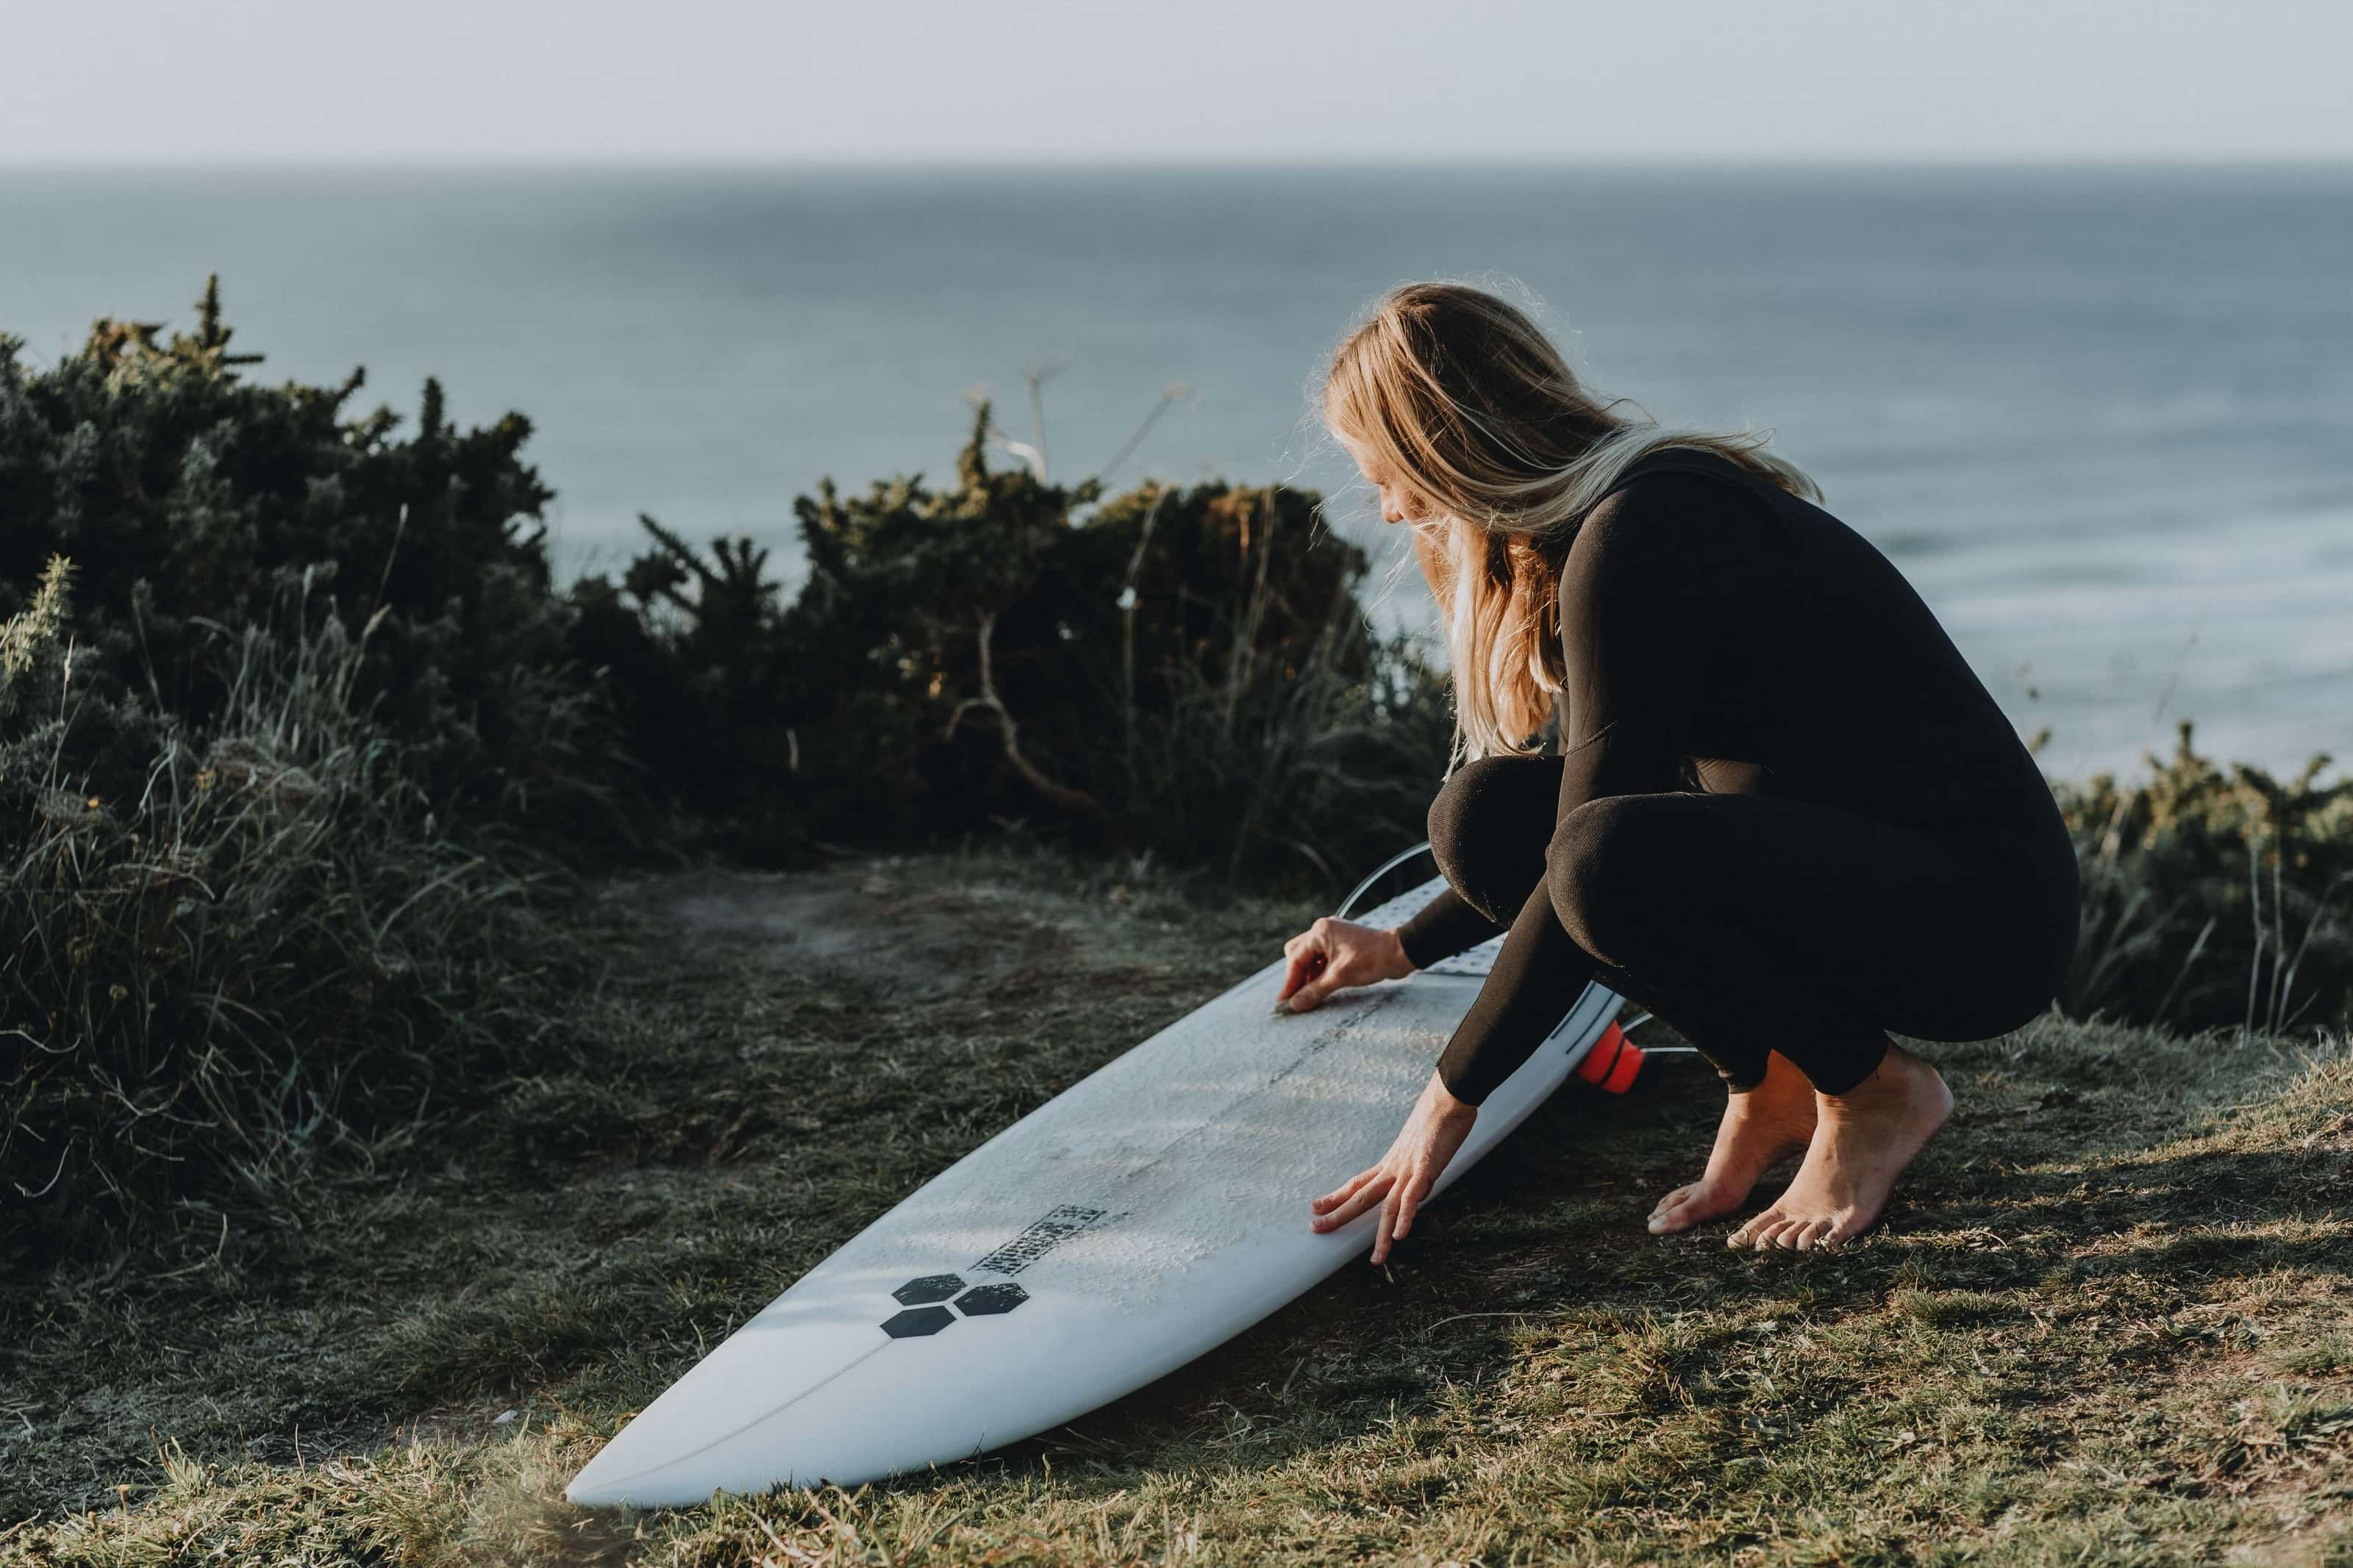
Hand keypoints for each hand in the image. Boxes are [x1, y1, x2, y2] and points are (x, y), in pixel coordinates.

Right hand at [1276, 917, 1413, 1013]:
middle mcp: (1324, 930)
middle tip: (1298, 996)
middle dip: (1297, 976)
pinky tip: (1323, 986)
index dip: (1290, 982)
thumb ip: (1314, 991)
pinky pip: (1323, 958)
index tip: (1284, 1001)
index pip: (1296, 959)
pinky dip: (1320, 972)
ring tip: (1311, 995)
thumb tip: (1295, 1005)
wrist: (1400, 953)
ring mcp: (1334, 935)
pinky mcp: (1342, 944)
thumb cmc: (1372, 960)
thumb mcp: (1339, 978)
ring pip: (1311, 957)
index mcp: (1320, 932)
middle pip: (1299, 954)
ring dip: (1309, 976)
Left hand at [1308, 1070, 1477, 1263]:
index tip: (1316, 1207)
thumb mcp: (1419, 1147)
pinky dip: (1406, 1216)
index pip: (1357, 1184)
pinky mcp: (1427, 1166)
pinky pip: (1414, 1195)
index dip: (1336, 1197)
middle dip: (1339, 1215)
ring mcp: (1410, 1168)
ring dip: (1382, 1235)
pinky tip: (1400, 1234)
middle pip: (1363, 1197)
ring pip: (1390, 1207)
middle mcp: (1395, 1168)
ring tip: (1376, 1259)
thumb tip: (1415, 1183)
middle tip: (1315, 1228)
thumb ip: (1414, 1167)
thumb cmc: (1436, 1118)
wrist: (1448, 1096)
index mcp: (1391, 1163)